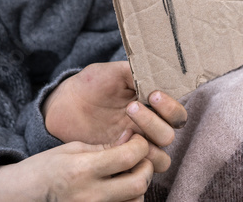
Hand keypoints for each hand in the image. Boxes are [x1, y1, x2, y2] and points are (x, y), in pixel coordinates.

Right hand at [0, 134, 152, 201]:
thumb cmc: (46, 168)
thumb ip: (105, 146)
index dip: (141, 145)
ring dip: (138, 185)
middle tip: (139, 158)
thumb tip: (133, 137)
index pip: (129, 157)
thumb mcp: (73, 149)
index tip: (137, 140)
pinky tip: (119, 188)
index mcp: (83, 170)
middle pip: (139, 183)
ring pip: (136, 201)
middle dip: (146, 166)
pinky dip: (128, 199)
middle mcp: (90, 195)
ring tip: (127, 174)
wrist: (23, 195)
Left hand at [42, 61, 185, 171]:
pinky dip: (133, 161)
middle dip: (153, 122)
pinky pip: (139, 170)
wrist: (65, 104)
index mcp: (153, 107)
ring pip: (161, 158)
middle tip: (130, 108)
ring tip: (126, 131)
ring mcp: (135, 147)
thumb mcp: (114, 72)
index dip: (170, 107)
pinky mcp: (120, 161)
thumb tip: (157, 74)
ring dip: (147, 145)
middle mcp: (149, 129)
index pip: (177, 113)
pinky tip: (116, 143)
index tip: (152, 95)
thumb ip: (137, 72)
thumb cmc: (91, 85)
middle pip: (169, 135)